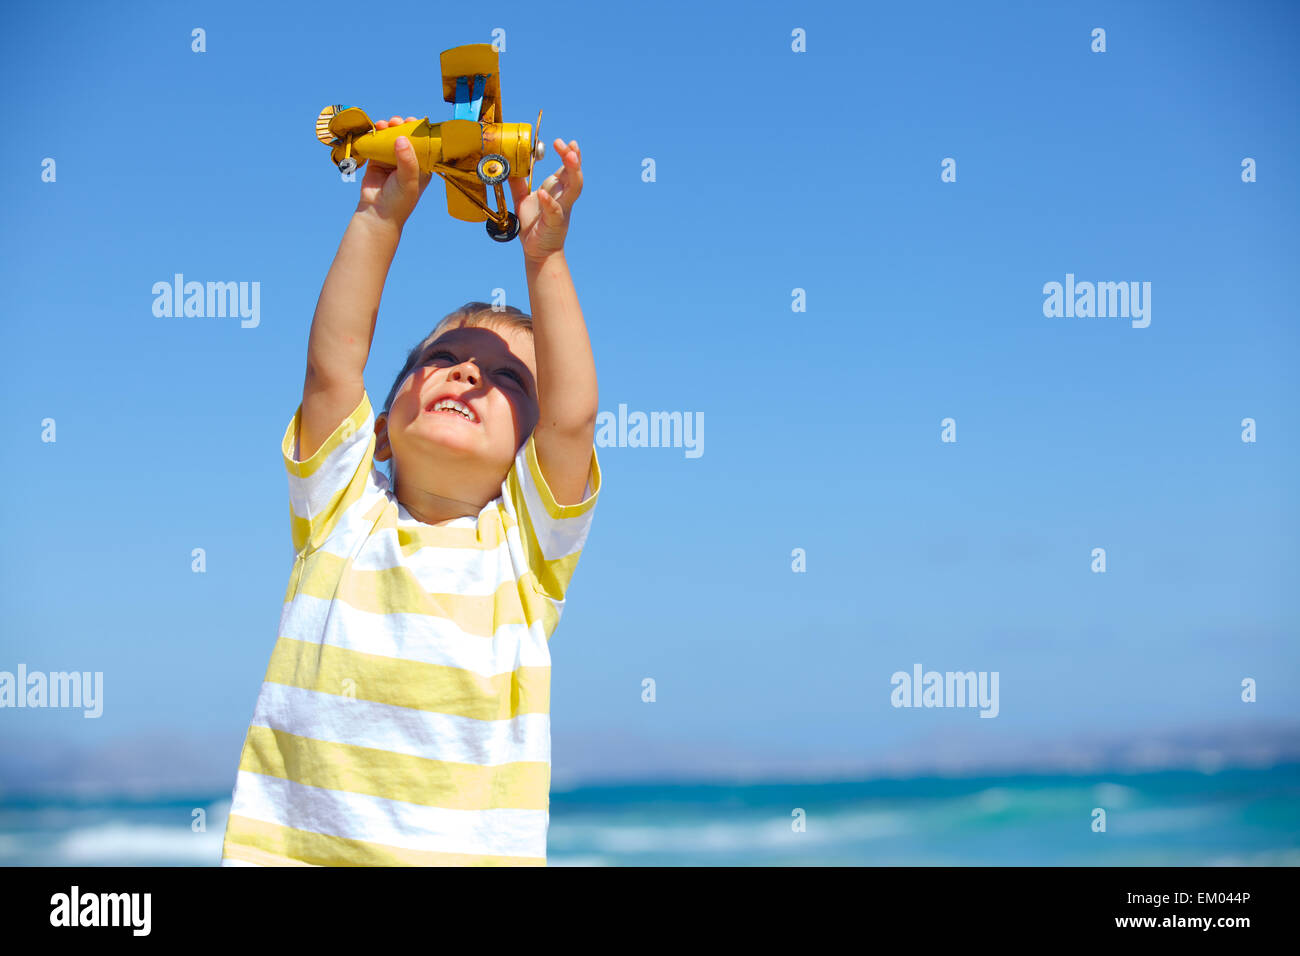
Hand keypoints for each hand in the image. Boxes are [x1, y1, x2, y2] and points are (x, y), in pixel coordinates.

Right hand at [355, 116, 432, 227]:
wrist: (377, 213)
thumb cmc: (399, 201)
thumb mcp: (408, 181)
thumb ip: (407, 160)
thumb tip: (401, 138)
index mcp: (422, 167)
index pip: (424, 144)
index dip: (420, 131)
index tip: (414, 122)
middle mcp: (408, 161)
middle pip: (407, 137)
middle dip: (402, 126)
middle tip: (397, 122)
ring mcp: (392, 159)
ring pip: (392, 138)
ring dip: (389, 128)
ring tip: (385, 124)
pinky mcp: (377, 159)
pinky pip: (377, 143)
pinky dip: (376, 134)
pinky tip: (375, 128)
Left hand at [509, 138, 582, 260]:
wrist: (537, 250)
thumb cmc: (534, 224)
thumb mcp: (522, 199)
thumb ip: (517, 183)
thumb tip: (508, 165)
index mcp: (558, 189)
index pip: (568, 168)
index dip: (570, 153)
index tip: (565, 142)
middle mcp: (564, 197)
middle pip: (575, 174)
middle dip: (573, 158)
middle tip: (567, 145)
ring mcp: (562, 209)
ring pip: (574, 188)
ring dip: (573, 171)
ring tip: (569, 156)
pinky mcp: (555, 223)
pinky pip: (554, 210)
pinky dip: (549, 201)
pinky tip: (543, 193)